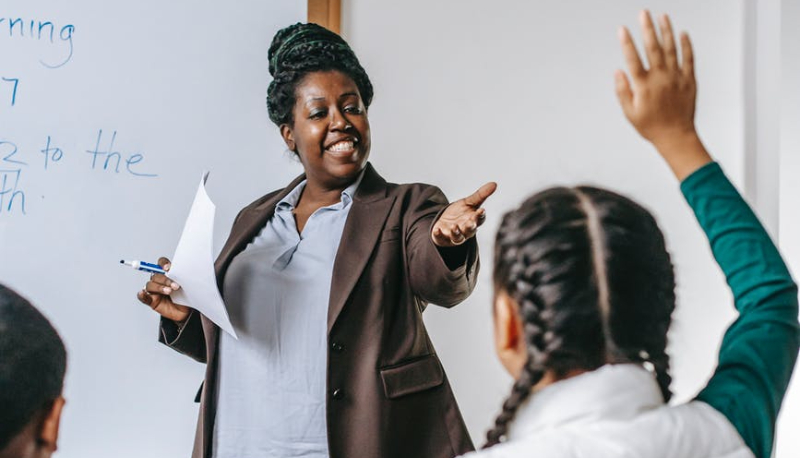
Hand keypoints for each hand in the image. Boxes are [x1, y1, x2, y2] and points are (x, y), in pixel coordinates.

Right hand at [136, 257, 190, 322]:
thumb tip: (183, 271)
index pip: (161, 264)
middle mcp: (159, 280)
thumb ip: (183, 278)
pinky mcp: (151, 301)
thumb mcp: (187, 286)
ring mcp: (154, 291)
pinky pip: (143, 297)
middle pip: (156, 275)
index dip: (163, 264)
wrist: (186, 312)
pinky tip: (143, 293)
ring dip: (159, 288)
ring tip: (169, 292)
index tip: (168, 268)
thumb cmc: (186, 297)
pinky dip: (142, 295)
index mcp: (167, 273)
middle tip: (175, 286)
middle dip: (165, 280)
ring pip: (150, 285)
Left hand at [432, 182, 496, 246]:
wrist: (445, 222)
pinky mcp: (442, 238)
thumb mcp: (468, 202)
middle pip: (470, 230)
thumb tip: (495, 184)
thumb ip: (481, 195)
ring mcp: (454, 236)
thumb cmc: (460, 213)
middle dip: (470, 227)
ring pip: (457, 237)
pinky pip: (441, 238)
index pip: (479, 219)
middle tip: (470, 222)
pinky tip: (436, 230)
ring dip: (456, 233)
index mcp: (473, 221)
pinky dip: (438, 235)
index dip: (480, 216)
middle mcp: (465, 230)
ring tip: (454, 226)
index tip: (481, 210)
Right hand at [616, 11, 710, 179]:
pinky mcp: (689, 80)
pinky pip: (688, 58)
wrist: (676, 136)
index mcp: (644, 86)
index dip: (627, 43)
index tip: (622, 29)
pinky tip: (682, 33)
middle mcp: (660, 78)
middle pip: (653, 48)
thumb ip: (623, 91)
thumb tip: (618, 72)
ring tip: (662, 16)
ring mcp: (676, 77)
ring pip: (671, 49)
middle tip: (643, 13)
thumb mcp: (629, 113)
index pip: (633, 59)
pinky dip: (686, 45)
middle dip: (647, 28)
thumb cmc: (651, 126)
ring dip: (666, 31)